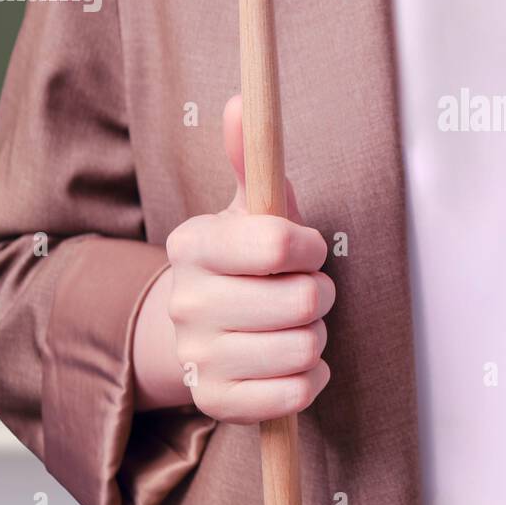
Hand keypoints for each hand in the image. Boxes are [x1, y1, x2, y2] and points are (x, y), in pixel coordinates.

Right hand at [135, 94, 332, 422]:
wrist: (195, 333)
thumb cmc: (240, 262)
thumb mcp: (249, 208)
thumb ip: (252, 158)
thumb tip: (241, 101)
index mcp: (193, 245)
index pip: (277, 244)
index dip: (308, 247)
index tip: (303, 248)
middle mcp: (186, 302)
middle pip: (302, 300)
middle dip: (319, 294)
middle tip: (302, 291)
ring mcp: (198, 357)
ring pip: (305, 347)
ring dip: (315, 336)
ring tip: (294, 325)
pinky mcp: (216, 404)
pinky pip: (296, 394)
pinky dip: (309, 378)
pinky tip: (289, 362)